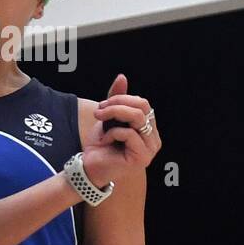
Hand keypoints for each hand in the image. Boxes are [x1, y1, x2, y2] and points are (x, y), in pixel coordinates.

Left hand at [81, 73, 161, 189]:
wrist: (89, 167)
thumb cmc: (101, 144)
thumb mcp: (109, 117)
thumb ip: (117, 99)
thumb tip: (122, 77)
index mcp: (150, 129)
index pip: (143, 103)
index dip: (123, 98)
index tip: (103, 105)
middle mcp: (154, 140)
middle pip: (143, 107)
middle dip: (117, 104)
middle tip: (100, 110)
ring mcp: (150, 150)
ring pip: (137, 118)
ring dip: (114, 114)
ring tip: (100, 120)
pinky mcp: (142, 158)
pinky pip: (129, 134)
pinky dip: (113, 133)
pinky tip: (105, 140)